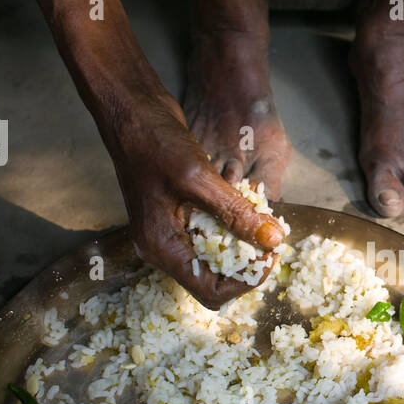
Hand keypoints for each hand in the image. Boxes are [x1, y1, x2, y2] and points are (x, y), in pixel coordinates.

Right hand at [104, 91, 284, 308]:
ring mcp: (168, 232)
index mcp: (161, 248)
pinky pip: (209, 236)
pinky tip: (245, 207)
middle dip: (246, 265)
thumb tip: (272, 240)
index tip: (269, 255)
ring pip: (213, 258)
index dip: (245, 281)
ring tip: (262, 222)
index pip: (211, 292)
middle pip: (213, 280)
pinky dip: (230, 227)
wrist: (132, 111)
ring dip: (241, 245)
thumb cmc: (155, 143)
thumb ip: (236, 213)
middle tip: (270, 238)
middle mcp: (162, 247)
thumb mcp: (198, 178)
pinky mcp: (176, 216)